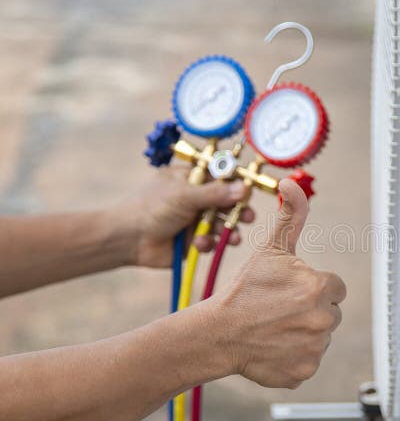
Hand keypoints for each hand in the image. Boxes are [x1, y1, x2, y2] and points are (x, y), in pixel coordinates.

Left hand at [118, 166, 256, 267]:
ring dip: (228, 230)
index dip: (236, 184)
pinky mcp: (194, 240)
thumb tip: (244, 189)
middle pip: (226, 202)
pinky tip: (200, 244)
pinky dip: (209, 242)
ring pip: (222, 223)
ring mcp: (195, 219)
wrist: (128, 240)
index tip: (249, 190)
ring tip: (233, 238)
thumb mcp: (184, 195)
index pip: (221, 177)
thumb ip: (215, 193)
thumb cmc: (151, 208)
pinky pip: (211, 241)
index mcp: (191, 179)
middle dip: (238, 211)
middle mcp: (195, 198)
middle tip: (249, 217)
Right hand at [206, 179, 345, 388]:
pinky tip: (273, 347)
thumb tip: (292, 183)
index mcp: (320, 286)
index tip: (289, 291)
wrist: (217, 332)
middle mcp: (324, 318)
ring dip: (302, 333)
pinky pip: (308, 361)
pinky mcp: (305, 371)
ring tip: (274, 327)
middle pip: (329, 312)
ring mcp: (315, 348)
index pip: (333, 287)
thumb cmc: (244, 288)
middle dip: (309, 310)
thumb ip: (291, 215)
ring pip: (319, 336)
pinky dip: (294, 356)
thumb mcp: (270, 248)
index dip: (311, 287)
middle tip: (278, 309)